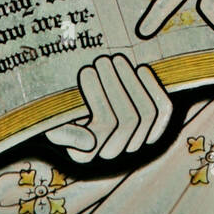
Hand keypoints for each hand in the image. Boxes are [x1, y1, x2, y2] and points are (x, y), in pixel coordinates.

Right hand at [44, 54, 172, 162]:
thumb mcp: (50, 118)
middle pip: (128, 119)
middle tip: (102, 59)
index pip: (104, 127)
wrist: (75, 99)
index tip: (87, 70)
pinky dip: (154, 88)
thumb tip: (90, 142)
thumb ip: (64, 132)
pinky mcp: (152, 127)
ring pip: (146, 114)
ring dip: (132, 82)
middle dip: (115, 83)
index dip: (99, 95)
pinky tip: (141, 69)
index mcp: (85, 154)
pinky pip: (162, 112)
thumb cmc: (57, 107)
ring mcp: (134, 141)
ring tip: (117, 59)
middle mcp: (112, 152)